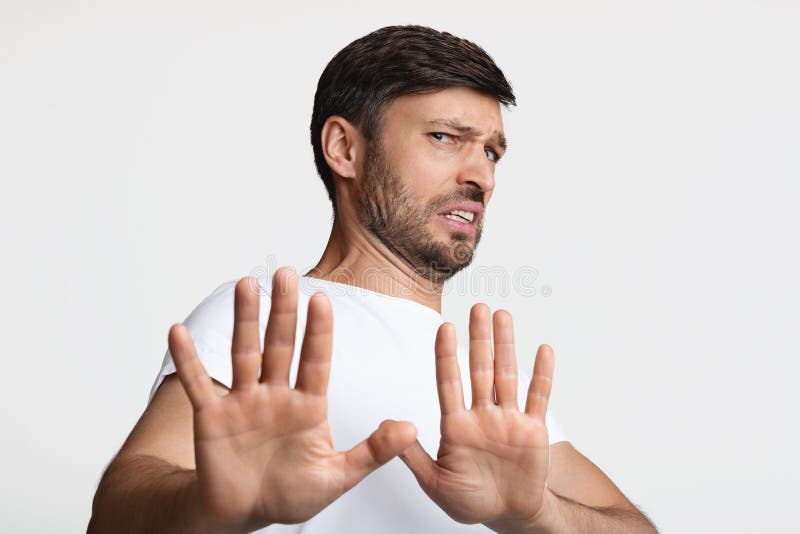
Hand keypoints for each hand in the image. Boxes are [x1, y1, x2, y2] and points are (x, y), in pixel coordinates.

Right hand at [168, 268, 416, 531]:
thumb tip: (412, 428)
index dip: (318, 331)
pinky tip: (178, 331)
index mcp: (307, 406)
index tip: (321, 299)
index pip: (316, 360)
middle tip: (286, 274)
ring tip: (246, 284)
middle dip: (283, 310)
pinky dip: (188, 360)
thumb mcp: (337, 477)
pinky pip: (197, 384)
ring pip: (244, 353)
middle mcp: (275, 395)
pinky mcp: (211, 417)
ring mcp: (243, 402)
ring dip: (244, 320)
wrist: (244, 515)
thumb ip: (372, 452)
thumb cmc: (291, 495)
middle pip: (281, 345)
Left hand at [399, 304, 554, 530]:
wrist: (508, 516)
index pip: (449, 381)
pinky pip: (539, 397)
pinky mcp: (533, 430)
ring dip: (505, 346)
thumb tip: (393, 429)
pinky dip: (542, 374)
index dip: (446, 354)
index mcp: (456, 426)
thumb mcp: (435, 483)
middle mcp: (482, 415)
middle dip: (478, 338)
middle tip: (477, 307)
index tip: (444, 327)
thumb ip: (414, 457)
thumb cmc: (470, 501)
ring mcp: (508, 420)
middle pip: (479, 369)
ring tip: (503, 315)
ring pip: (507, 375)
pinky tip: (542, 349)